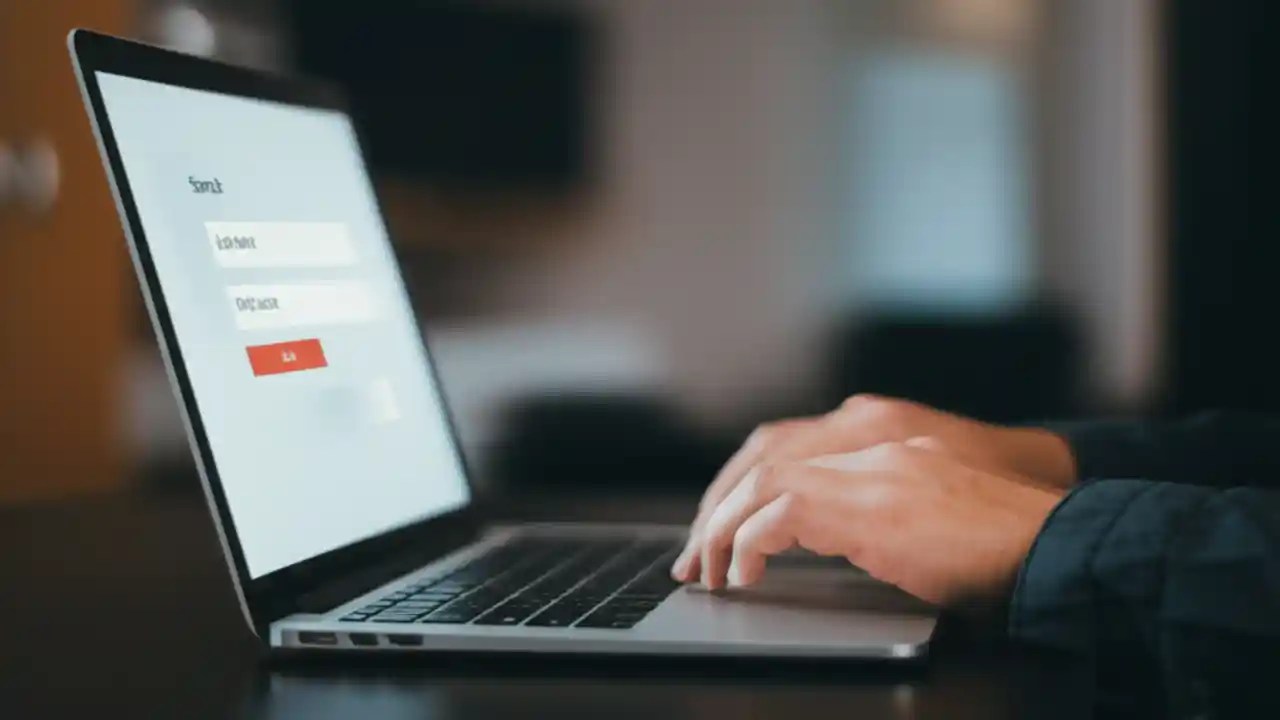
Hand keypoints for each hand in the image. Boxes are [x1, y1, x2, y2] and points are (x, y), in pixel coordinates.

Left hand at [687, 438, 1064, 605]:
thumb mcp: (923, 507)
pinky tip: (746, 575)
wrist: (1059, 541)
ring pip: (760, 481)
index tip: (715, 530)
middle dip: (716, 508)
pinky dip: (751, 543)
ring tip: (712, 572)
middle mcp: (870, 436)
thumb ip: (870, 502)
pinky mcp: (872, 503)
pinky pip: (780, 512)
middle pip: (760, 456)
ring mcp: (871, 463)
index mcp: (881, 432)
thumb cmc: (1003, 537)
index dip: (737, 487)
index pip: (781, 444)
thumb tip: (815, 533)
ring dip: (724, 528)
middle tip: (694, 558)